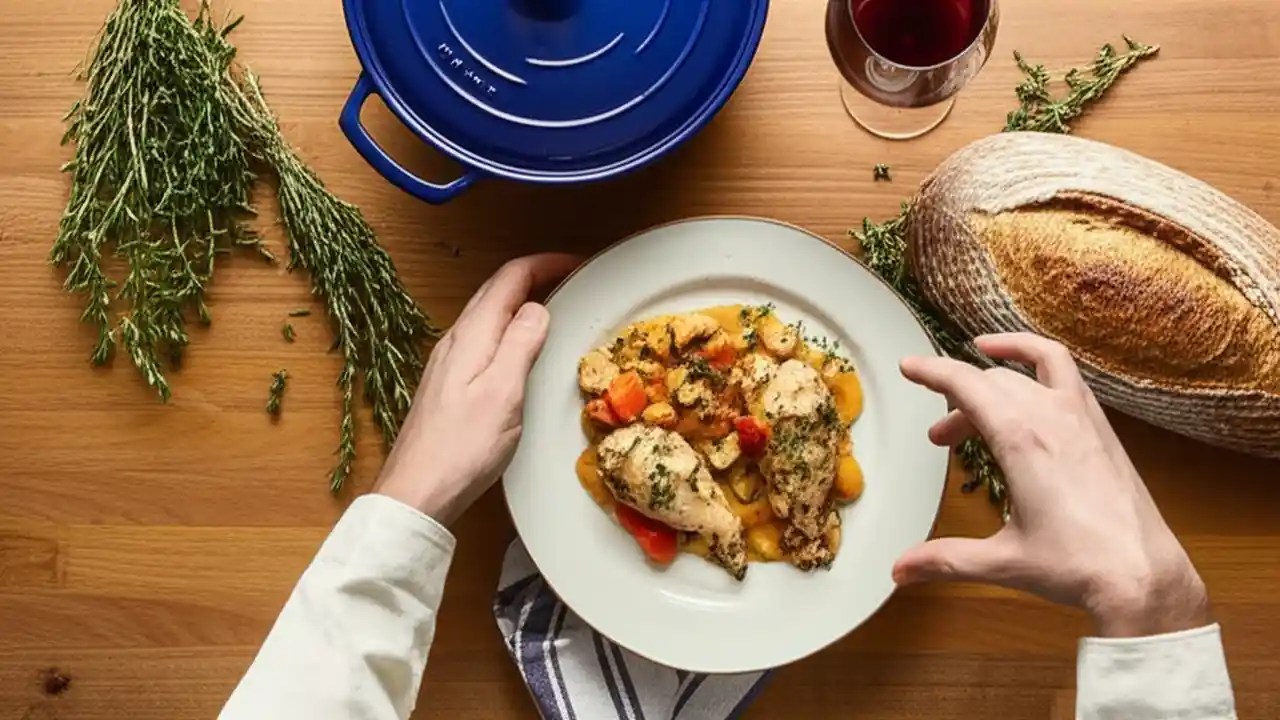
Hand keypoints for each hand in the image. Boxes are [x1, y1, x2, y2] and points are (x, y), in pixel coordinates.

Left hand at [375, 254, 577, 524]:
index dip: (544, 264)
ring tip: (553, 309)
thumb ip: (520, 345)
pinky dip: (508, 330)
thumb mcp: (503, 393)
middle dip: (534, 277)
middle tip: (570, 281)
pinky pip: (482, 339)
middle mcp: (456, 340)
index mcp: (472, 335)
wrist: (418, 490)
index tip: (576, 264)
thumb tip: (538, 308)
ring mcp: (448, 362)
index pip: (509, 278)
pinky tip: (520, 349)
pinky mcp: (448, 383)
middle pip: (496, 291)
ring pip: (488, 315)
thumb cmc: (462, 447)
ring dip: (520, 303)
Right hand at [894, 333, 1210, 637]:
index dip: (932, 371)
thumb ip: (945, 558)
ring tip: (976, 387)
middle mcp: (1052, 416)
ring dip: (997, 370)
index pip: (966, 385)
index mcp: (1022, 440)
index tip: (908, 366)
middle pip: (992, 382)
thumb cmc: (1079, 565)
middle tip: (939, 434)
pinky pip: (1065, 373)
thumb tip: (900, 570)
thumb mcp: (1003, 560)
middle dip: (957, 398)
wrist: (1144, 574)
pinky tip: (1029, 383)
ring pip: (1029, 368)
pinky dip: (1038, 362)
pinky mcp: (1102, 427)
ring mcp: (1082, 416)